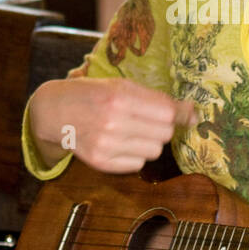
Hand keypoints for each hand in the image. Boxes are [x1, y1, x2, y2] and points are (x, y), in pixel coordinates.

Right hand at [30, 77, 195, 172]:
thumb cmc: (92, 94)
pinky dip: (135, 154)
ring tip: (133, 130)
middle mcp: (113, 122)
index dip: (182, 112)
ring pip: (154, 151)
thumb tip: (193, 113)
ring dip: (150, 141)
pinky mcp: (101, 162)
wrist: (55, 112)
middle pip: (165, 133)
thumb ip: (156, 98)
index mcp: (119, 97)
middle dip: (164, 126)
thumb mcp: (120, 85)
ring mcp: (106, 145)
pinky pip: (138, 164)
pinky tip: (120, 142)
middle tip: (150, 119)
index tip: (188, 112)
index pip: (168, 112)